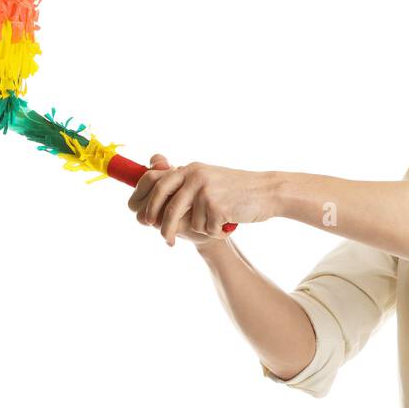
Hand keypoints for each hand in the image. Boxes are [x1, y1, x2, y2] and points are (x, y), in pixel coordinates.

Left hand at [127, 154, 277, 246]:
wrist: (267, 193)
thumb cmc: (236, 191)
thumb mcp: (208, 181)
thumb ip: (184, 185)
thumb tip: (153, 193)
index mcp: (190, 169)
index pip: (155, 179)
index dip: (144, 199)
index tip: (141, 216)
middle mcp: (195, 175)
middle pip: (165, 201)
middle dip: (158, 221)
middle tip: (163, 238)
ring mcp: (206, 189)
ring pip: (186, 219)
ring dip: (191, 230)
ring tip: (198, 231)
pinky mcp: (217, 204)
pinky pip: (205, 227)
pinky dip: (214, 231)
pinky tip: (226, 223)